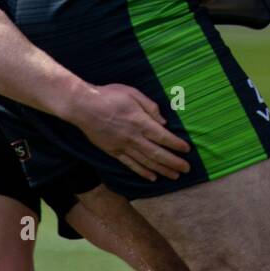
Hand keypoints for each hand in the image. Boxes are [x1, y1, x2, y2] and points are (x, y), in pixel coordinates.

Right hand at [69, 84, 191, 181]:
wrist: (83, 106)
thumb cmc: (109, 96)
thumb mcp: (133, 93)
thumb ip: (150, 107)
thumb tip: (163, 122)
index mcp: (140, 121)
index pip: (163, 137)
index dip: (176, 144)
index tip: (187, 150)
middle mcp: (133, 137)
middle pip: (157, 153)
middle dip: (173, 162)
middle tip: (186, 169)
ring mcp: (122, 146)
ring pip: (145, 162)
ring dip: (161, 170)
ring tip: (174, 176)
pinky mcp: (113, 152)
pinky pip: (130, 165)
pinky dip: (142, 172)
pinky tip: (152, 177)